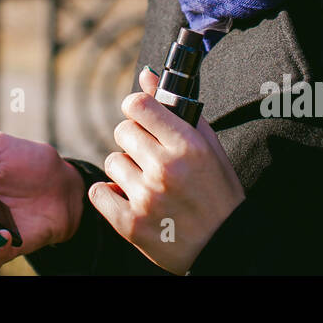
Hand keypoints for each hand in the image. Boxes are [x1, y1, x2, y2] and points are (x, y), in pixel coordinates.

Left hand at [89, 67, 245, 274]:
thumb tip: (146, 75)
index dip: (137, 108)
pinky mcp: (130, 224)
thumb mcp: (209, 147)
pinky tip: (129, 198)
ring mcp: (146, 198)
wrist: (224, 247)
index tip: (142, 117)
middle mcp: (165, 169)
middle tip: (150, 156)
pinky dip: (110, 194)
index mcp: (187, 146)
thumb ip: (178, 109)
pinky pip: (98, 192)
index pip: (139, 104)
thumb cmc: (218, 194)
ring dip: (125, 169)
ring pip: (112, 161)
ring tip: (146, 182)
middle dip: (133, 140)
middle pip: (122, 130)